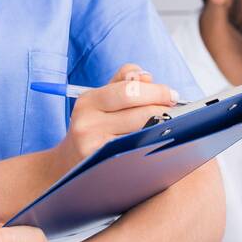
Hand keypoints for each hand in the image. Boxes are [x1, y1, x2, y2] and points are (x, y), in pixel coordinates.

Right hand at [54, 63, 179, 169]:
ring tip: (170, 128)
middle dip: (163, 111)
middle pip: (140, 112)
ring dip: (161, 130)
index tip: (173, 96)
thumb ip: (124, 82)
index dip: (157, 91)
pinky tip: (157, 146)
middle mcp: (87, 122)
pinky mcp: (101, 166)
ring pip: (142, 134)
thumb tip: (147, 76)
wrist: (66, 165)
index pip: (130, 88)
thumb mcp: (101, 101)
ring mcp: (92, 146)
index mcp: (89, 100)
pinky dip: (150, 148)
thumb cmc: (93, 128)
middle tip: (176, 114)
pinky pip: (135, 153)